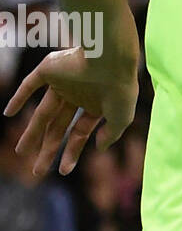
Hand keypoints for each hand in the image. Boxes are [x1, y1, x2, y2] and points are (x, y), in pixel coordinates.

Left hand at [3, 43, 138, 176]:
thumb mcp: (122, 118)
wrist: (111, 58)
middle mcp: (79, 94)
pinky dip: (18, 98)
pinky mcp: (50, 70)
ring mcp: (63, 83)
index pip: (79, 132)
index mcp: (96, 104)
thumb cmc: (120, 89)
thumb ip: (112, 134)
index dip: (71, 152)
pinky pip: (30, 85)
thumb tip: (99, 148)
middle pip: (58, 126)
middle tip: (37, 172)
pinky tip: (8, 113)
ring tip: (21, 152)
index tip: (63, 171)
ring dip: (32, 132)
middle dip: (48, 149)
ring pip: (42, 112)